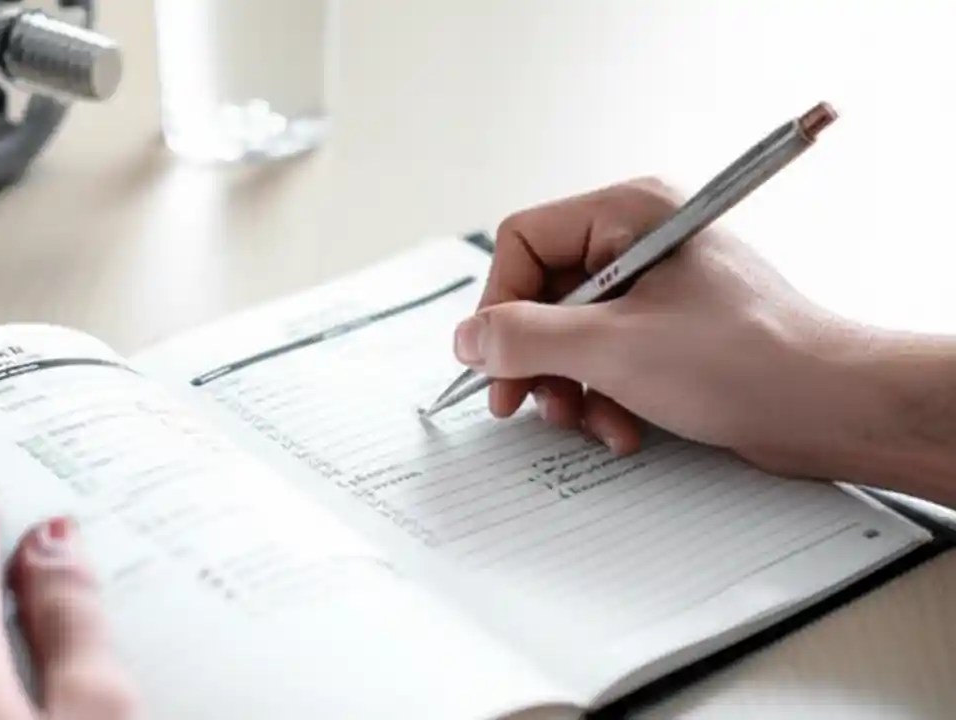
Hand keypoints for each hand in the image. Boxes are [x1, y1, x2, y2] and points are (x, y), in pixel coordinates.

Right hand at [457, 177, 872, 477]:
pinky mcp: (667, 330)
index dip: (499, 304)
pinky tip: (621, 428)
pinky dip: (601, 396)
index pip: (524, 241)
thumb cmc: (746, 360)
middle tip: (521, 404)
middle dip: (535, 358)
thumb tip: (466, 338)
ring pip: (568, 332)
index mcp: (628, 212)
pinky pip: (604, 356)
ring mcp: (653, 286)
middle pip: (541, 293)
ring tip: (586, 422)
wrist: (832, 407)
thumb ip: (526, 338)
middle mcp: (637, 240)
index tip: (493, 360)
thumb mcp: (615, 349)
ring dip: (568, 386)